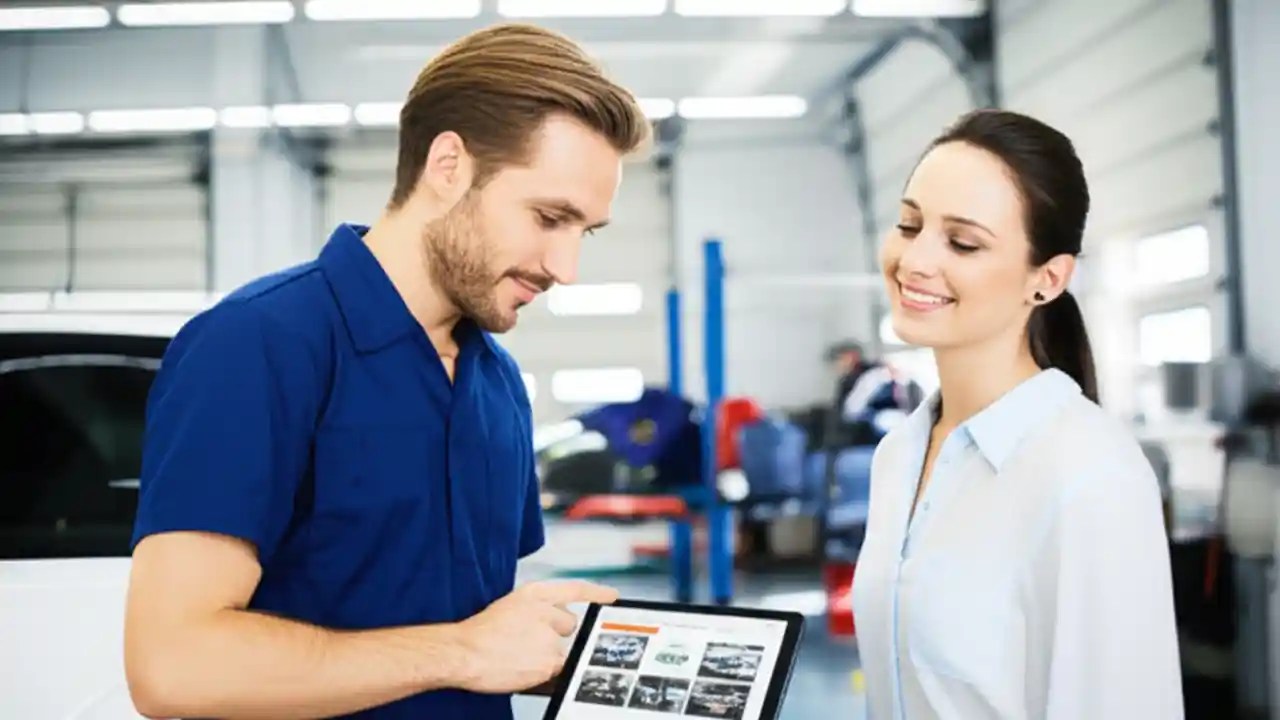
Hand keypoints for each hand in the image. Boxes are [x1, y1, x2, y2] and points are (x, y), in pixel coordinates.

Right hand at [454, 580, 618, 693]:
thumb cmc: (479, 633)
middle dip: (556, 635)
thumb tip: (553, 625)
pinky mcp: (549, 661)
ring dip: (548, 656)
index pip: (574, 589)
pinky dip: (543, 672)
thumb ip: (535, 611)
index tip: (612, 597)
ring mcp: (550, 637)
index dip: (596, 593)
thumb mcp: (509, 607)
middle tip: (530, 642)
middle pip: (570, 624)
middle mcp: (546, 611)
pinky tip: (521, 667)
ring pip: (562, 650)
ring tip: (520, 656)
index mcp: (534, 594)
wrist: (464, 653)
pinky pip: (555, 669)